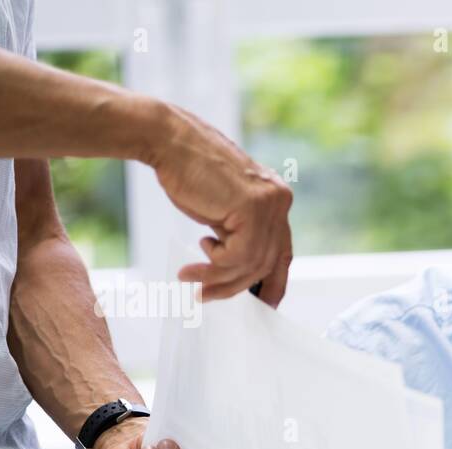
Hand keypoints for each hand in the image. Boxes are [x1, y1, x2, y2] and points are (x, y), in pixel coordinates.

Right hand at [145, 102, 292, 304]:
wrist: (168, 140)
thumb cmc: (189, 173)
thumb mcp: (224, 211)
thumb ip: (239, 236)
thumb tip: (241, 274)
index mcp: (276, 200)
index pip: (282, 253)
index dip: (273, 283)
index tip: (262, 304)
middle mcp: (279, 201)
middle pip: (268, 263)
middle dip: (237, 286)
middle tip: (207, 295)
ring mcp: (269, 204)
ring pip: (251, 263)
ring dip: (219, 278)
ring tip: (192, 278)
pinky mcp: (252, 208)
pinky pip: (239, 256)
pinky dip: (215, 265)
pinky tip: (198, 252)